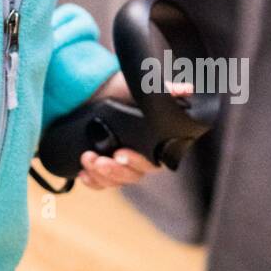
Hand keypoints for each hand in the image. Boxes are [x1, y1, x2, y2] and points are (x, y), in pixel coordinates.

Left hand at [77, 70, 193, 189]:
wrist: (100, 88)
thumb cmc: (126, 90)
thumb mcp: (145, 87)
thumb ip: (167, 91)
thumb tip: (188, 89)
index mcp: (152, 145)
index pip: (150, 164)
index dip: (135, 162)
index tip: (120, 153)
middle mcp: (137, 157)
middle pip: (131, 176)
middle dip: (115, 171)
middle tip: (100, 160)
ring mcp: (119, 163)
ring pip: (115, 181)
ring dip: (101, 175)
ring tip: (88, 159)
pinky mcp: (102, 166)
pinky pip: (100, 183)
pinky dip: (92, 182)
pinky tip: (83, 174)